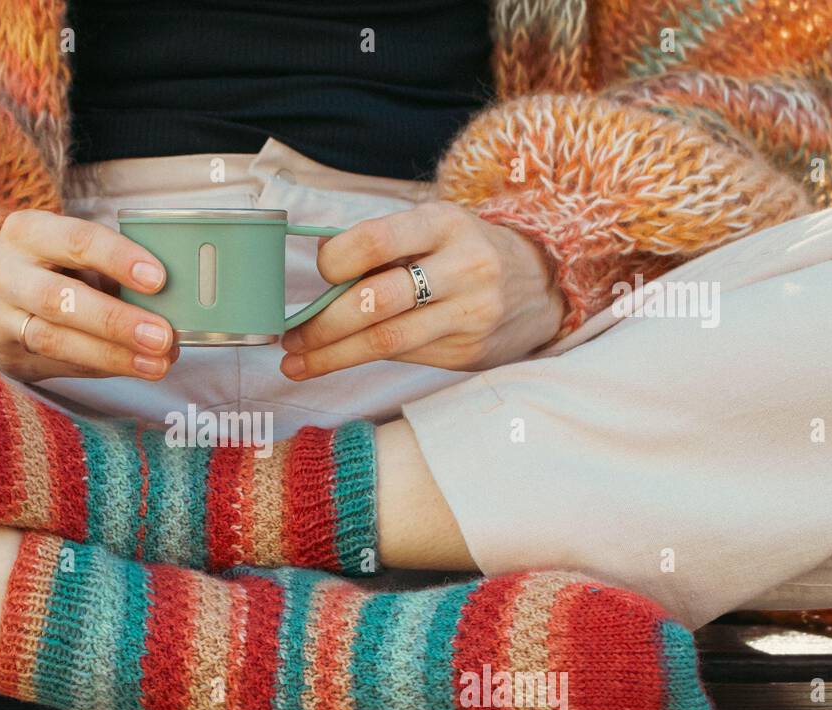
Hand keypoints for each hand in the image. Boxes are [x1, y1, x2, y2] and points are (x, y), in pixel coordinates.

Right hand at [0, 210, 177, 382]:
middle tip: (163, 336)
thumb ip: (109, 269)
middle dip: (117, 321)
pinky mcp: (3, 353)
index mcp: (27, 232)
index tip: (159, 279)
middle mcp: (3, 272)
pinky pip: (57, 364)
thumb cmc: (44, 265)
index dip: (118, 259)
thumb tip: (169, 304)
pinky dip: (100, 367)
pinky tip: (131, 367)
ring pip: (55, 339)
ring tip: (156, 363)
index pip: (75, 241)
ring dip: (113, 355)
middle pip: (60, 299)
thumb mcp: (66, 250)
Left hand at [280, 201, 564, 378]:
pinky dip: (362, 360)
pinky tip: (335, 361)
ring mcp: (469, 314)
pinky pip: (404, 357)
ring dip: (331, 355)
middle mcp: (463, 267)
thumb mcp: (433, 228)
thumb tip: (318, 275)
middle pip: (375, 301)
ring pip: (385, 341)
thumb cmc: (463, 251)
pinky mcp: (468, 351)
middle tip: (290, 338)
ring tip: (297, 362)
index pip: (377, 239)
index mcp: (444, 224)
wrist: (540, 284)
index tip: (317, 273)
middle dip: (322, 324)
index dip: (335, 260)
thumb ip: (383, 248)